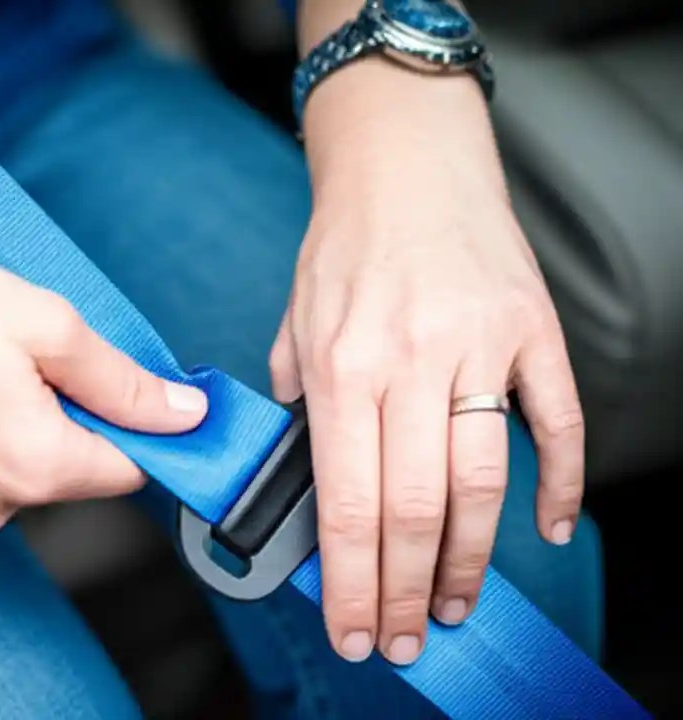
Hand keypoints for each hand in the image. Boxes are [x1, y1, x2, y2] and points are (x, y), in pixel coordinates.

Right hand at [0, 211, 207, 541]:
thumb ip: (123, 381)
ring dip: (8, 427)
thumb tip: (186, 416)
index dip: (133, 420)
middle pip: (66, 469)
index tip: (111, 380)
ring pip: (12, 474)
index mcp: (35, 468)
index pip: (129, 467)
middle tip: (16, 353)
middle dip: (61, 415)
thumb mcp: (45, 323)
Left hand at [271, 67, 584, 665]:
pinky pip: (557, 424)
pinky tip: (544, 533)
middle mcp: (409, 360)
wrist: (407, 162)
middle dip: (403, 592)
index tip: (352, 632)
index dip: (351, 581)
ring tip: (452, 606)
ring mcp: (478, 346)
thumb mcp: (294, 321)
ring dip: (468, 558)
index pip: (347, 503)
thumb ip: (299, 402)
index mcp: (341, 363)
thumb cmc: (345, 244)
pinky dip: (560, 485)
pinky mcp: (531, 331)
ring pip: (482, 482)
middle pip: (413, 508)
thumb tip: (306, 477)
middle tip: (402, 642)